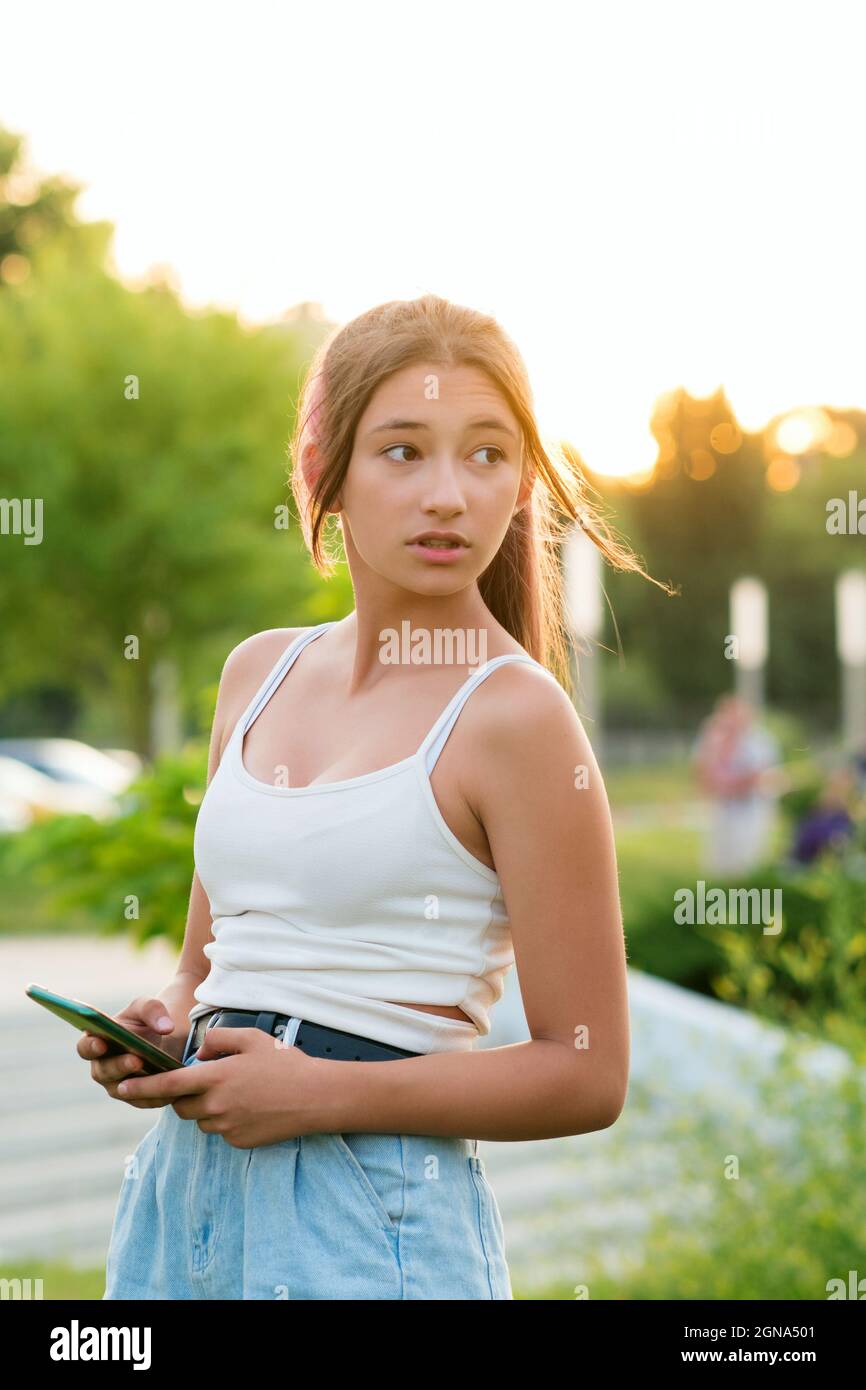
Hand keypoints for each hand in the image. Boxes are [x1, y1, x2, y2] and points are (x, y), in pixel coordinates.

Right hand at [77, 996, 185, 1108]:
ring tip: (154, 1075)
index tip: (101, 1042)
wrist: (166, 1039)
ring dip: (137, 1086)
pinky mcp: (136, 1098)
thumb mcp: (148, 1007)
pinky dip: (156, 1096)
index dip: (90, 1047)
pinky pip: (144, 1101)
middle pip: (103, 1071)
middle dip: (119, 1066)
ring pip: (123, 1090)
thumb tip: (165, 1027)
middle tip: (136, 1060)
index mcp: (97, 1041)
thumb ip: (152, 1010)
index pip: (85, 1047)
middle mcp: (102, 1067)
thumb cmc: (147, 1020)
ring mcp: (117, 1085)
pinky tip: (171, 1090)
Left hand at [113, 1025, 331, 1146]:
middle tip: (204, 1081)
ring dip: (205, 1108)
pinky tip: (249, 1107)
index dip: (141, 1086)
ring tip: (236, 1092)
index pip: (167, 1085)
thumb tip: (199, 1051)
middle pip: (180, 1106)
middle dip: (183, 1095)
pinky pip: (219, 1131)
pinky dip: (224, 1120)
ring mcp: (227, 1127)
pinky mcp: (238, 1142)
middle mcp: (216, 1106)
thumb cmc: (284, 1063)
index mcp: (215, 1078)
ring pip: (200, 1120)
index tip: (121, 1087)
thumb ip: (218, 1040)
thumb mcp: (252, 1039)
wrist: (315, 1097)